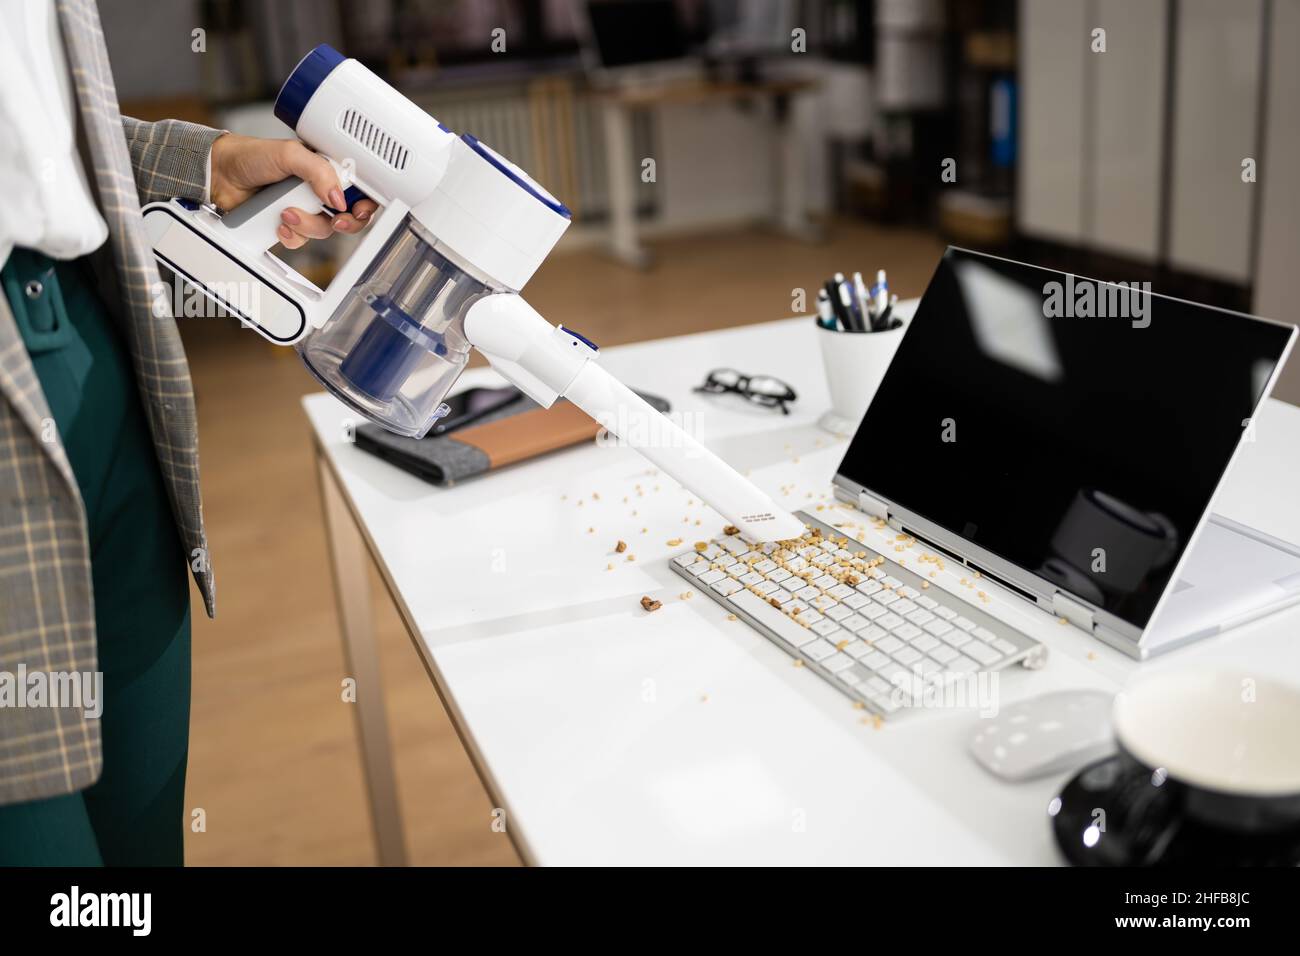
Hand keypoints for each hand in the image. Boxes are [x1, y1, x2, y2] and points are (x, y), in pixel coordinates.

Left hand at [208, 132, 378, 248]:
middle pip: (347, 216)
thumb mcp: (289, 154)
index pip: (359, 188)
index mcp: (326, 168)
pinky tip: (279, 222)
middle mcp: (318, 189)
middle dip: (343, 222)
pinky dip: (292, 235)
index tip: (358, 209)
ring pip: (323, 230)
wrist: (220, 174)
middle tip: (334, 220)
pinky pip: (302, 240)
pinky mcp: (290, 224)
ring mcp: (305, 209)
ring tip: (286, 211)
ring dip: (307, 225)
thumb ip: (318, 171)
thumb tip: (337, 196)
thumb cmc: (251, 155)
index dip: (365, 202)